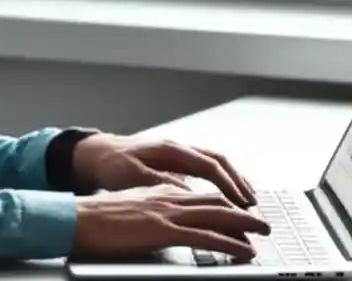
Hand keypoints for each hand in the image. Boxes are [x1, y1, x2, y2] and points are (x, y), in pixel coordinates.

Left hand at [72, 134, 258, 206]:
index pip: (210, 165)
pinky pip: (207, 169)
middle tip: (252, 203)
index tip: (240, 202)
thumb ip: (160, 182)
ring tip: (248, 199)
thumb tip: (187, 191)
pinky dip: (222, 180)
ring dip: (233, 180)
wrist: (98, 153)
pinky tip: (228, 193)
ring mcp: (180, 153)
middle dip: (238, 182)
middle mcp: (180, 148)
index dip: (228, 184)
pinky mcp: (177, 162)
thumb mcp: (133, 175)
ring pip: (216, 163)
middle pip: (220, 161)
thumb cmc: (113, 163)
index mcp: (171, 150)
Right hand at [72, 184, 269, 259]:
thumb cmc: (98, 220)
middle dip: (243, 211)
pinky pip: (206, 236)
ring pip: (218, 215)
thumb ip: (152, 213)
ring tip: (263, 233)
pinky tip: (244, 250)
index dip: (226, 202)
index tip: (242, 210)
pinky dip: (230, 243)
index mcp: (161, 192)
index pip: (202, 195)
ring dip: (245, 225)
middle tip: (263, 221)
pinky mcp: (164, 231)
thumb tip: (164, 224)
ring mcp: (168, 213)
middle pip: (217, 201)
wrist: (78, 219)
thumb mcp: (131, 210)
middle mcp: (169, 198)